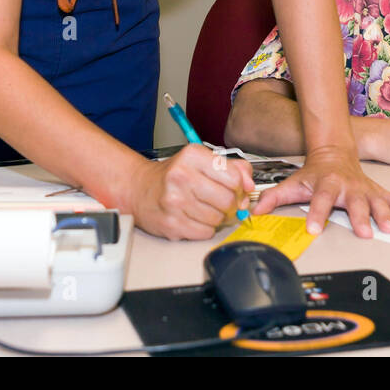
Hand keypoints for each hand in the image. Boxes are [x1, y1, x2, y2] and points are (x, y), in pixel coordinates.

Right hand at [127, 144, 254, 240]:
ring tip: (203, 208)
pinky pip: (205, 232)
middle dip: (230, 205)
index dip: (240, 187)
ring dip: (216, 217)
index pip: (234, 177)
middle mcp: (181, 176)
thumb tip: (250, 186)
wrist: (139, 189)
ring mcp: (174, 202)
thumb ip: (233, 168)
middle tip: (221, 202)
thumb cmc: (174, 175)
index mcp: (192, 156)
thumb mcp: (202, 160)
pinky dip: (204, 228)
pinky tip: (193, 217)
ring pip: (218, 219)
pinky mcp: (171, 224)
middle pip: (228, 200)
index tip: (235, 189)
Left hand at [252, 145, 389, 238]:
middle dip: (359, 217)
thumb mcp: (293, 183)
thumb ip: (274, 197)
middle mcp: (347, 186)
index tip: (313, 229)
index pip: (319, 200)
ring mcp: (364, 188)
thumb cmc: (313, 173)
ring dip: (384, 214)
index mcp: (325, 184)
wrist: (334, 153)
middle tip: (364, 232)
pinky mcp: (376, 190)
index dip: (315, 214)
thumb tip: (255, 211)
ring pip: (376, 201)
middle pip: (354, 203)